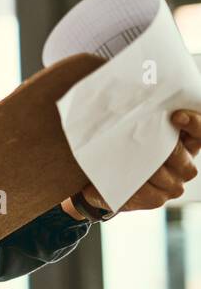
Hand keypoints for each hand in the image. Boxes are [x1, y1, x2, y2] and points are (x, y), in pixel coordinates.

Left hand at [62, 109, 200, 218]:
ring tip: (126, 159)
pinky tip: (125, 179)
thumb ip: (145, 117)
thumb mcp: (132, 128)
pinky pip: (151, 193)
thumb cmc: (120, 147)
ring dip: (147, 168)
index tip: (176, 116)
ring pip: (168, 177)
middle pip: (184, 157)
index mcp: (185, 143)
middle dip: (164, 150)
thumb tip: (140, 89)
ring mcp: (173, 184)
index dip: (195, 123)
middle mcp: (184, 165)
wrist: (98, 178)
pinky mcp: (157, 199)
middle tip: (141, 141)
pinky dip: (137, 185)